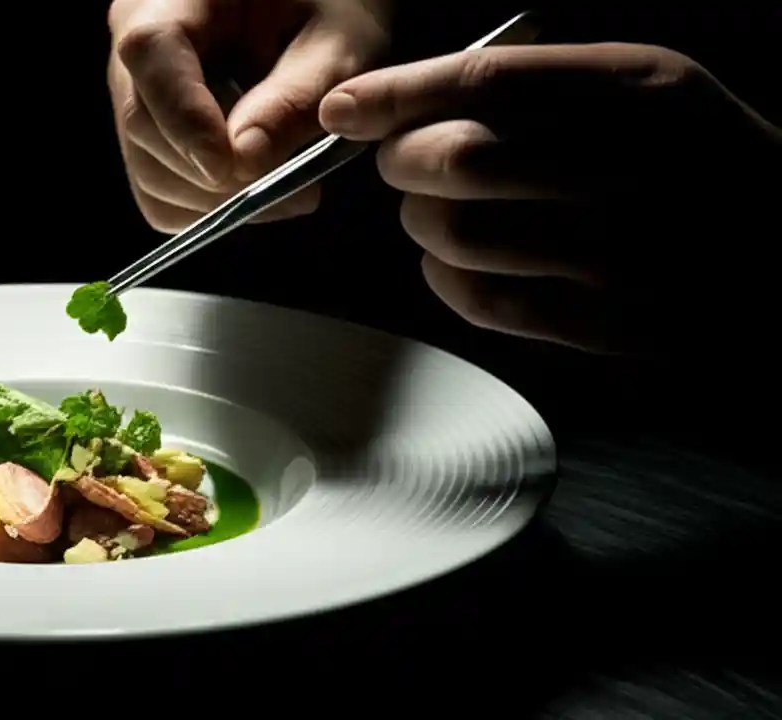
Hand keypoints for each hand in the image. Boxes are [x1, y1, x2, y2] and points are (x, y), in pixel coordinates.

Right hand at [107, 0, 392, 231]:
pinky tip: (257, 187)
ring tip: (287, 190)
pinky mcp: (151, 132)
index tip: (229, 168)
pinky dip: (206, 208)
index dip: (183, 117)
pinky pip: (158, 191)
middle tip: (293, 191)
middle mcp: (139, 40)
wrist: (319, 14)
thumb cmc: (333, 9)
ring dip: (215, 199)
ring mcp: (137, 90)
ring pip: (147, 168)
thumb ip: (297, 95)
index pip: (152, 53)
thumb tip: (246, 158)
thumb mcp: (339, 38)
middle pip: (144, 123)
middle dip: (212, 175)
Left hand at [319, 43, 781, 353]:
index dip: (396, 94)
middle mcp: (635, 168)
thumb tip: (400, 105)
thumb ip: (534, 88)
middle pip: (458, 158)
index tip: (344, 109)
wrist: (776, 249)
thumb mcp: (641, 91)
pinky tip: (455, 262)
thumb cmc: (690, 161)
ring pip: (458, 234)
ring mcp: (624, 255)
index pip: (487, 80)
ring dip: (419, 222)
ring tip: (434, 213)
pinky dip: (445, 278)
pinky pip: (483, 300)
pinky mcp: (610, 325)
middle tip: (401, 163)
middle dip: (401, 161)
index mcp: (644, 90)